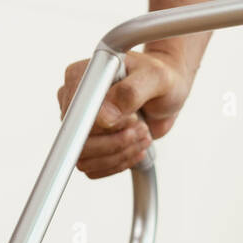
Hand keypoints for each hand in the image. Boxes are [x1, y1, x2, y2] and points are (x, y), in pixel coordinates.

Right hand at [56, 49, 194, 178]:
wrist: (169, 92)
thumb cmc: (162, 79)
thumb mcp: (156, 78)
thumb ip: (130, 92)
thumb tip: (104, 117)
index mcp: (81, 76)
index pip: (74, 111)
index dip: (100, 124)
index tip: (132, 119)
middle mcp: (76, 100)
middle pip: (77, 138)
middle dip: (115, 141)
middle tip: (141, 127)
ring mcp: (82, 123)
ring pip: (84, 157)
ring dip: (119, 153)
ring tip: (143, 135)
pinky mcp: (91, 142)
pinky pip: (93, 167)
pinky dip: (119, 163)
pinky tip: (137, 148)